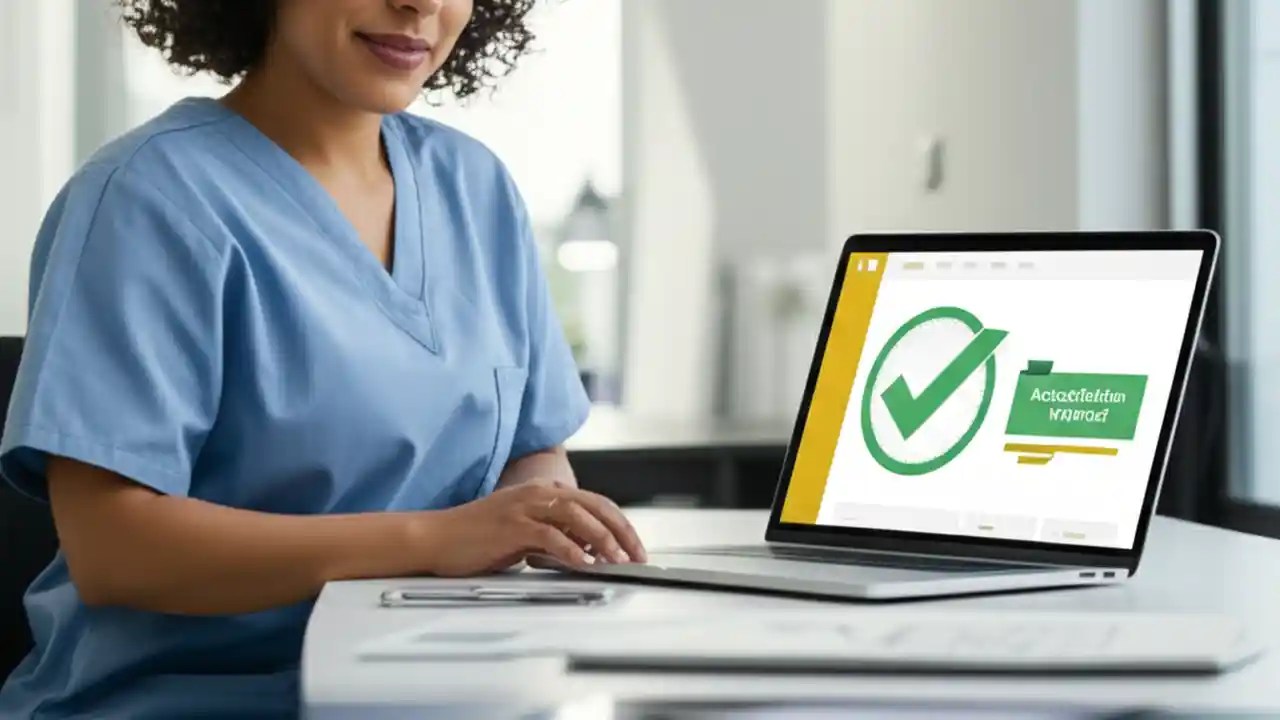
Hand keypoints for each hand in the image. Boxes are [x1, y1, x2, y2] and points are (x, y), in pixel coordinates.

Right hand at [425, 483, 647, 576]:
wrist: (436, 537)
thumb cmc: (477, 538)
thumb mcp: (523, 532)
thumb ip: (555, 536)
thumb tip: (588, 551)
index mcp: (542, 491)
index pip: (594, 502)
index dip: (619, 524)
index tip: (634, 547)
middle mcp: (537, 493)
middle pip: (593, 506)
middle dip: (621, 531)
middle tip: (637, 555)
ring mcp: (524, 507)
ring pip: (577, 517)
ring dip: (603, 540)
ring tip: (618, 561)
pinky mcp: (512, 526)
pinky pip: (550, 536)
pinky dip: (571, 550)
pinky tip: (584, 564)